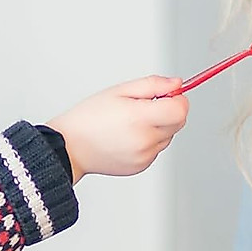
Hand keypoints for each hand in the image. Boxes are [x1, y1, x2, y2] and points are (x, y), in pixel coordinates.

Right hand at [49, 76, 187, 181]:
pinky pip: (156, 149)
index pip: (180, 109)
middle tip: (144, 106)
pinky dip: (148, 141)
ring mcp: (144, 156)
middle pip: (178, 123)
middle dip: (168, 111)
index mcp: (139, 118)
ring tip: (130, 123)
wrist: (70, 147)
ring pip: (168, 136)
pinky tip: (127, 137)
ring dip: (158, 127)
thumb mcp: (119, 91)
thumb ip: (153, 85)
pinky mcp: (141, 166)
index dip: (178, 98)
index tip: (166, 95)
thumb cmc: (89, 118)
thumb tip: (177, 84)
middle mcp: (145, 140)